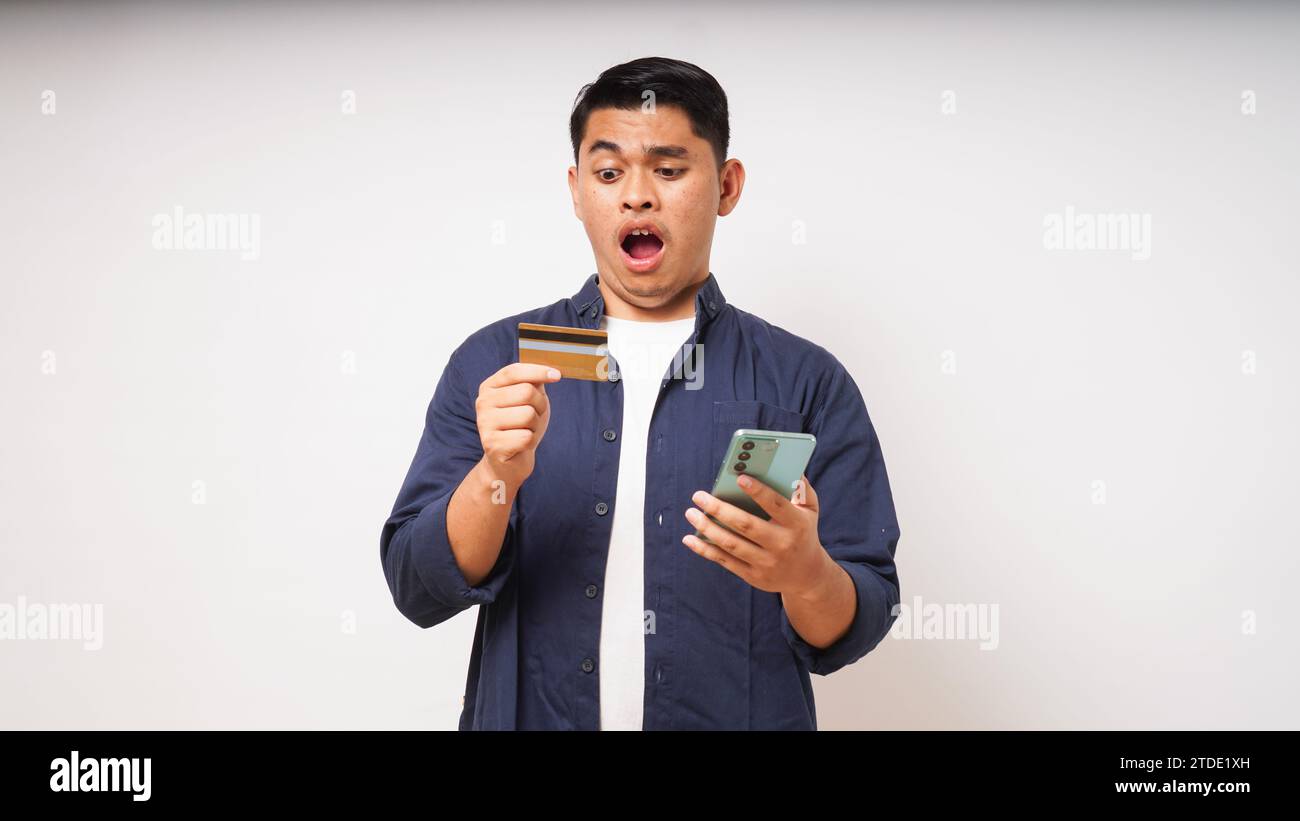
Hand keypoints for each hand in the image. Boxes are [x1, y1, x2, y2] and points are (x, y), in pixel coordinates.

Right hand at [475, 362, 561, 491]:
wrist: (509, 461)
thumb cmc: (521, 426)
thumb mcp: (528, 400)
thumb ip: (534, 382)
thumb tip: (552, 371)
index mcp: (489, 387)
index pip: (514, 371)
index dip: (538, 371)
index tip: (557, 376)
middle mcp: (482, 403)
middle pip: (526, 392)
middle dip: (540, 405)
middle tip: (534, 416)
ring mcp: (484, 423)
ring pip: (528, 414)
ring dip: (535, 425)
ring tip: (525, 430)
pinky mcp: (491, 445)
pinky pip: (526, 436)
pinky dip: (530, 441)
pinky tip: (520, 445)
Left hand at [682, 473, 835, 598]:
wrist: (807, 575)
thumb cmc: (803, 532)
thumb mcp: (810, 510)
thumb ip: (801, 488)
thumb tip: (789, 466)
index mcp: (796, 524)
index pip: (776, 505)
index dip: (759, 491)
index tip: (740, 477)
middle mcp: (781, 545)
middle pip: (746, 525)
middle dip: (719, 509)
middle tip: (698, 496)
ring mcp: (767, 563)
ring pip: (731, 544)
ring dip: (707, 528)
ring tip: (691, 513)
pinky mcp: (753, 576)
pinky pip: (725, 561)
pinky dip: (705, 550)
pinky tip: (689, 538)